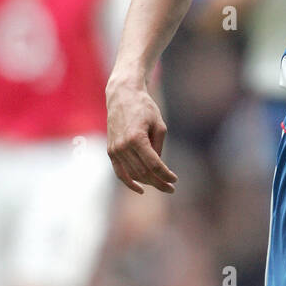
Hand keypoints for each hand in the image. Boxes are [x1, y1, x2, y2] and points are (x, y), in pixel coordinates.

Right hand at [106, 78, 177, 194]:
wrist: (122, 96)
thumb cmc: (144, 108)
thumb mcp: (159, 125)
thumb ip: (159, 147)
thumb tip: (159, 167)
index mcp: (136, 138)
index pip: (154, 164)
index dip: (165, 175)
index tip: (175, 180)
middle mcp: (123, 146)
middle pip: (144, 172)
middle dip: (159, 182)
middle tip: (171, 188)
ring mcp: (115, 150)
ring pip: (133, 174)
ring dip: (148, 183)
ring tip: (161, 185)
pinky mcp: (111, 151)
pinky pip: (119, 172)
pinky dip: (129, 182)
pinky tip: (140, 189)